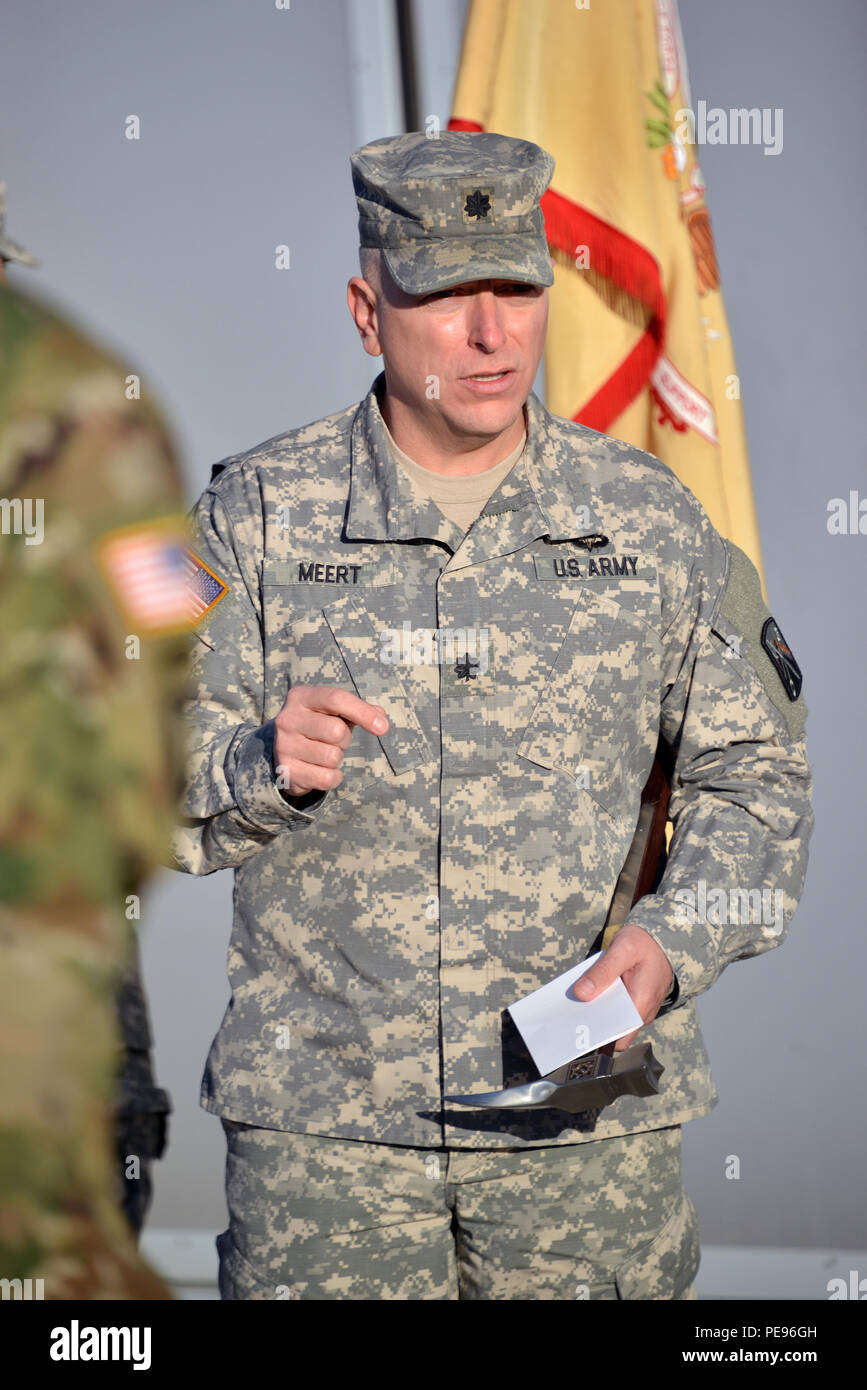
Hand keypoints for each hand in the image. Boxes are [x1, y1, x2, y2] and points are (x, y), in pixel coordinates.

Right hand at [274, 684, 388, 798]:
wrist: (281, 750)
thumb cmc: (317, 725)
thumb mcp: (333, 711)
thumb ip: (359, 710)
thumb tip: (381, 719)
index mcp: (300, 696)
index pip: (336, 699)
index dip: (363, 713)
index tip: (383, 728)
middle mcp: (288, 719)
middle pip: (337, 731)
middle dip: (345, 739)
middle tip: (333, 740)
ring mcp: (284, 746)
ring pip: (333, 757)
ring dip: (337, 758)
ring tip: (322, 752)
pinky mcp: (287, 771)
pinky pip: (328, 778)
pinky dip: (333, 776)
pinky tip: (319, 769)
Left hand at [571, 924, 673, 1051]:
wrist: (662, 938)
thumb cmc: (644, 944)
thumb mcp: (622, 950)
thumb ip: (602, 972)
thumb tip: (581, 994)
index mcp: (641, 1003)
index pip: (619, 1038)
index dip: (599, 1036)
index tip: (577, 1026)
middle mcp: (642, 1012)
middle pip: (613, 1030)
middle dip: (593, 1022)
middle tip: (571, 1011)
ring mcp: (638, 1008)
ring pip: (613, 1018)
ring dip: (596, 1010)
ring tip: (576, 1000)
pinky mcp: (633, 1000)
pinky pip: (615, 1006)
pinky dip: (602, 1000)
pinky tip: (588, 990)